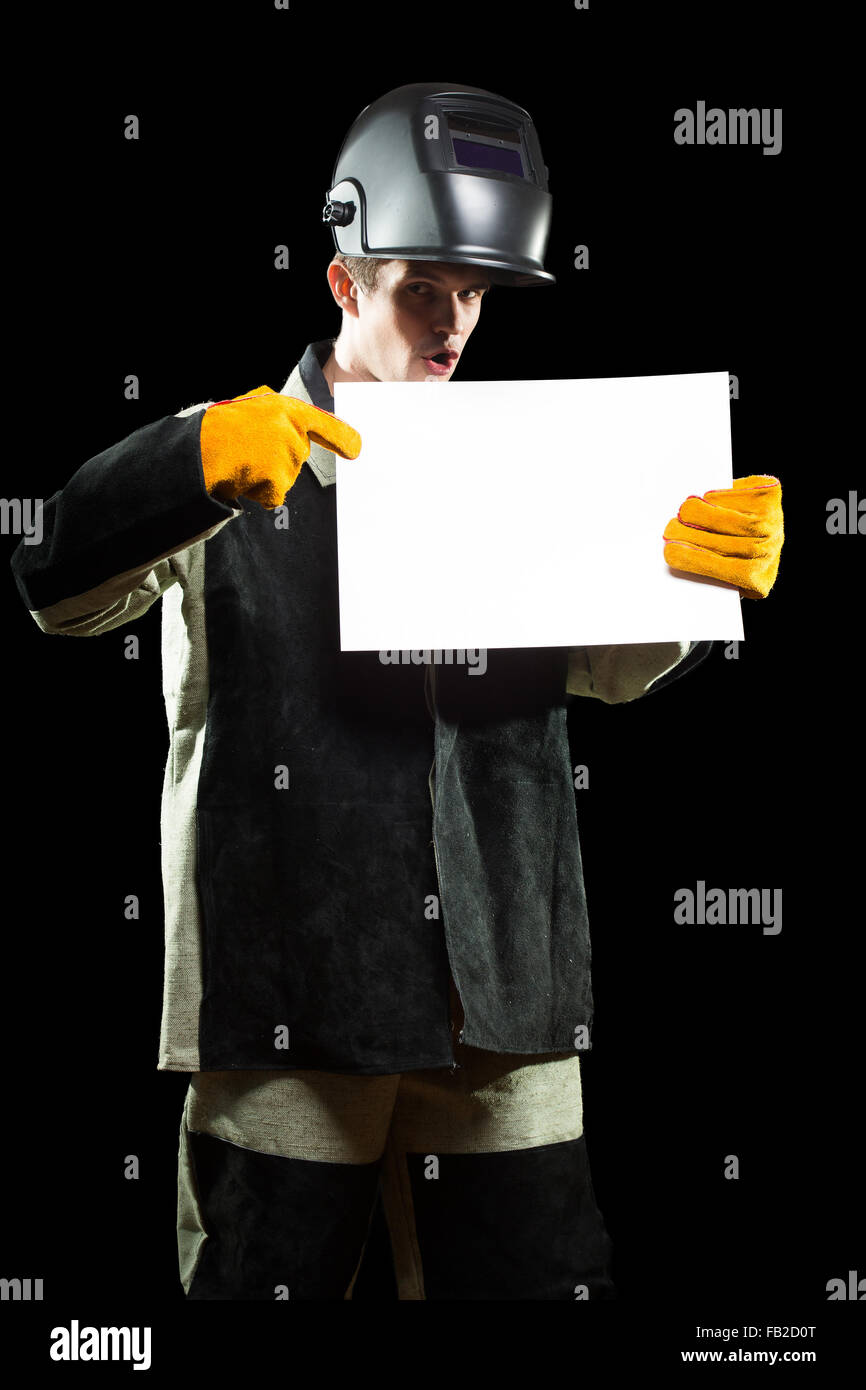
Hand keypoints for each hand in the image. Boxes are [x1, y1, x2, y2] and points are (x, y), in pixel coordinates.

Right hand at [200, 386, 361, 508]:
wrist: (197, 451)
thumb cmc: (220, 430)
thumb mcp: (251, 407)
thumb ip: (278, 415)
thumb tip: (303, 426)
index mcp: (286, 408)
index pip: (324, 423)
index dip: (342, 437)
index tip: (356, 449)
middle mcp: (292, 430)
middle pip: (298, 455)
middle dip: (278, 458)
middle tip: (249, 451)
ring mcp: (286, 456)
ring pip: (286, 476)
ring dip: (266, 476)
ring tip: (241, 463)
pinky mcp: (278, 480)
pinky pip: (275, 495)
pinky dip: (259, 493)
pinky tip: (242, 480)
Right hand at [663, 475, 783, 598]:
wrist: (762, 528)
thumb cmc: (734, 553)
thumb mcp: (723, 574)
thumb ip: (706, 570)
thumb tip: (678, 555)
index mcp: (758, 578)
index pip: (729, 573)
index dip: (696, 561)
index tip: (670, 552)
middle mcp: (769, 550)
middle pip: (727, 544)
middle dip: (691, 534)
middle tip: (670, 529)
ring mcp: (773, 522)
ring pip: (733, 519)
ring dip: (703, 513)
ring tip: (685, 512)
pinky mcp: (770, 495)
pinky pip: (742, 494)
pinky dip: (720, 496)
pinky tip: (707, 499)